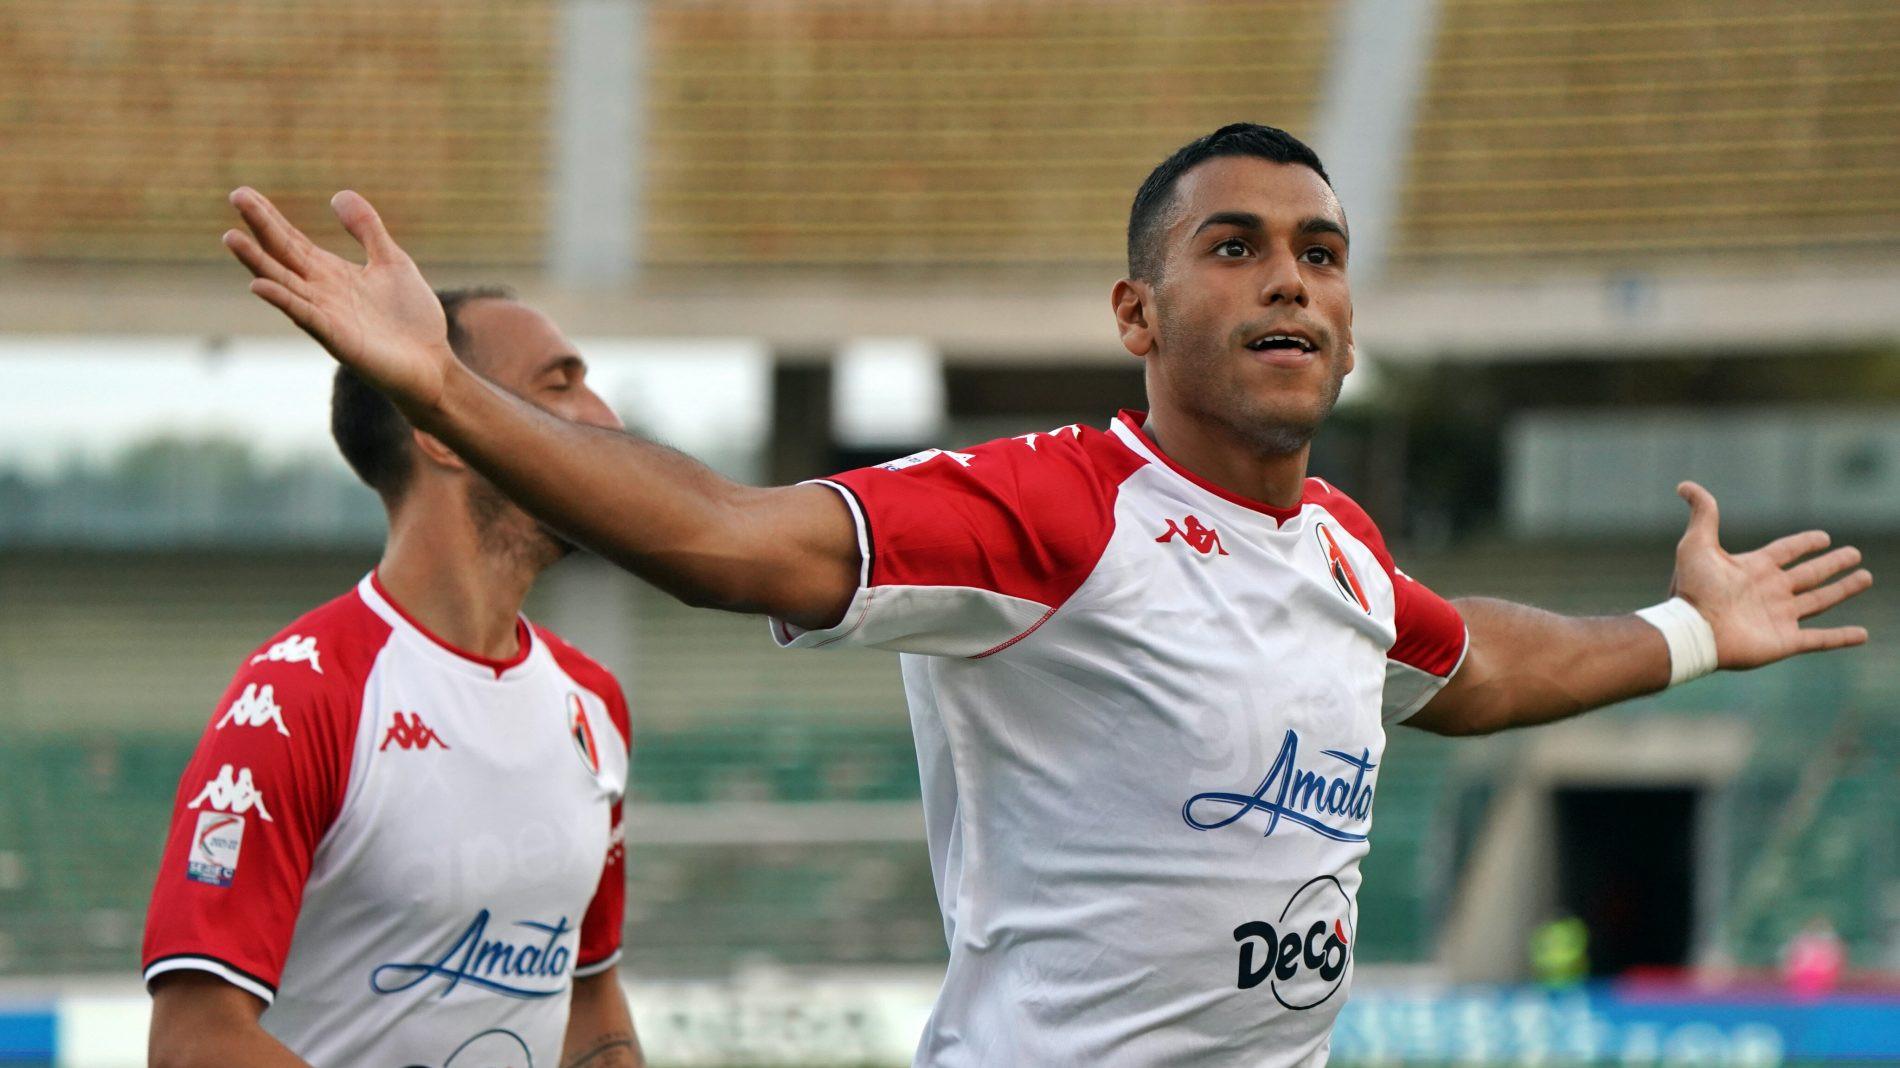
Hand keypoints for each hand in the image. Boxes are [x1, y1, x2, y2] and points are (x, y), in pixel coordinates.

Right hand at [223, 187, 454, 414]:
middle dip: (259, 227)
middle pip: (282, 255)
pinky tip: (259, 286)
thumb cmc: (411, 317)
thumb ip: (367, 230)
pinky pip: (305, 316)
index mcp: (330, 273)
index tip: (242, 193)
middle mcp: (320, 292)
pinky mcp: (337, 338)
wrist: (433, 363)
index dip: (268, 217)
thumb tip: (338, 195)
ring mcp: (325, 315)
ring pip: (283, 283)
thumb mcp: (392, 261)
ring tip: (232, 237)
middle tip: (235, 194)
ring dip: (257, 262)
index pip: (291, 240)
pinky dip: (283, 300)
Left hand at [1670, 481, 1871, 668]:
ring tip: (1866, 577)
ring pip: (1821, 600)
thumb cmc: (1692, 588)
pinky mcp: (1786, 641)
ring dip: (1844, 589)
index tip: (1824, 537)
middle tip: (1855, 554)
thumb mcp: (1697, 544)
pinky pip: (1821, 639)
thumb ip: (1703, 514)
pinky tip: (1863, 634)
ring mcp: (1780, 617)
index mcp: (1754, 568)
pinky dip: (1842, 637)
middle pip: (1810, 574)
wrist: (1692, 629)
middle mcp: (1770, 591)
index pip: (1787, 550)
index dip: (1805, 543)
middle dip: (1833, 564)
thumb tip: (1685, 485)